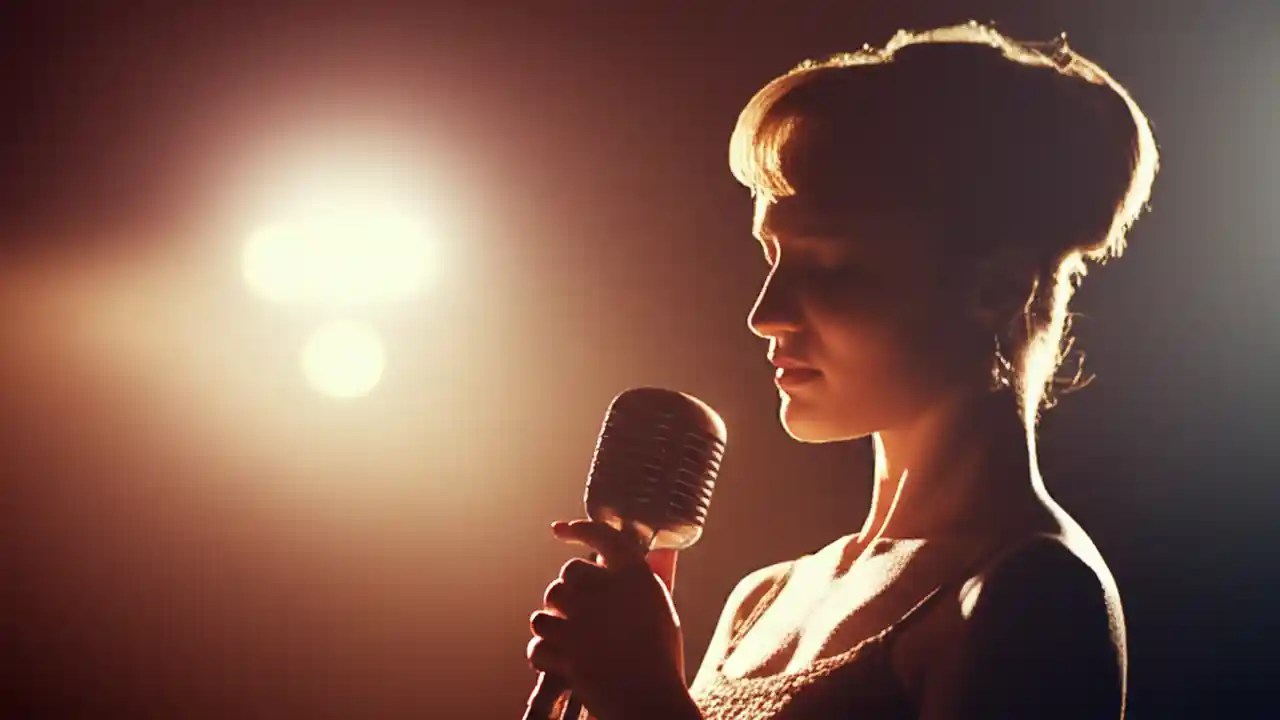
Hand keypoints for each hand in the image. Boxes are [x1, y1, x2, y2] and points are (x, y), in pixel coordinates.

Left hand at [527, 519, 687, 719]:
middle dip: (568, 593)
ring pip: (545, 610)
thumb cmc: (660, 657)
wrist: (651, 701)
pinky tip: (562, 662)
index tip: (560, 530)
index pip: (605, 538)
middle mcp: (607, 593)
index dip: (581, 530)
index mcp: (636, 578)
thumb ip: (659, 576)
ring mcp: (584, 622)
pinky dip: (545, 655)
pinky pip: (537, 644)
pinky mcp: (566, 652)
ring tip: (572, 641)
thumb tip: (665, 548)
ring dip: (552, 626)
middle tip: (581, 614)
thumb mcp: (664, 610)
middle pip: (567, 574)